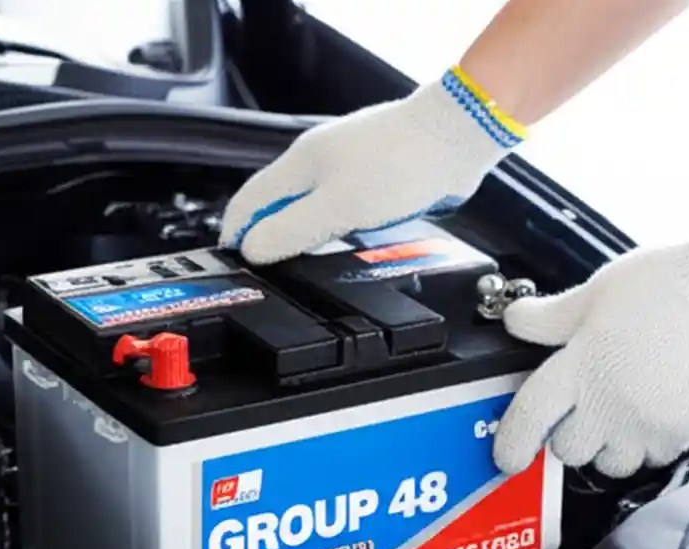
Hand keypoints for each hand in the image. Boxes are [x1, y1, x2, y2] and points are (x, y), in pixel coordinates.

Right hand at [218, 67, 526, 264]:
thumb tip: (253, 248)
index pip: (250, 200)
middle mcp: (321, 160)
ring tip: (295, 263)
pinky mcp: (378, 174)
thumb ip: (292, 229)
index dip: (235, 232)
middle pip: (279, 202)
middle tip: (262, 270)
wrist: (458, 137)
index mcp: (301, 162)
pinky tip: (343, 243)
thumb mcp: (339, 207)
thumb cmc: (403, 164)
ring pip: (312, 204)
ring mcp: (351, 165)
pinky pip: (343, 205)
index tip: (230, 262)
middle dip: (266, 234)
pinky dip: (333, 227)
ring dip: (300, 232)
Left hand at [493, 208, 688, 476]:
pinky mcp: (686, 433)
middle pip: (569, 449)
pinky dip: (649, 444)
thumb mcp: (597, 291)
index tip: (507, 457)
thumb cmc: (668, 281)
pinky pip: (655, 457)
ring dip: (608, 446)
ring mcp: (649, 424)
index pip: (529, 417)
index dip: (512, 443)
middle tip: (581, 410)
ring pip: (612, 463)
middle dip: (568, 436)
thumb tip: (516, 323)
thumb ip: (553, 317)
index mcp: (580, 365)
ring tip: (619, 414)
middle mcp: (609, 404)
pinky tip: (656, 412)